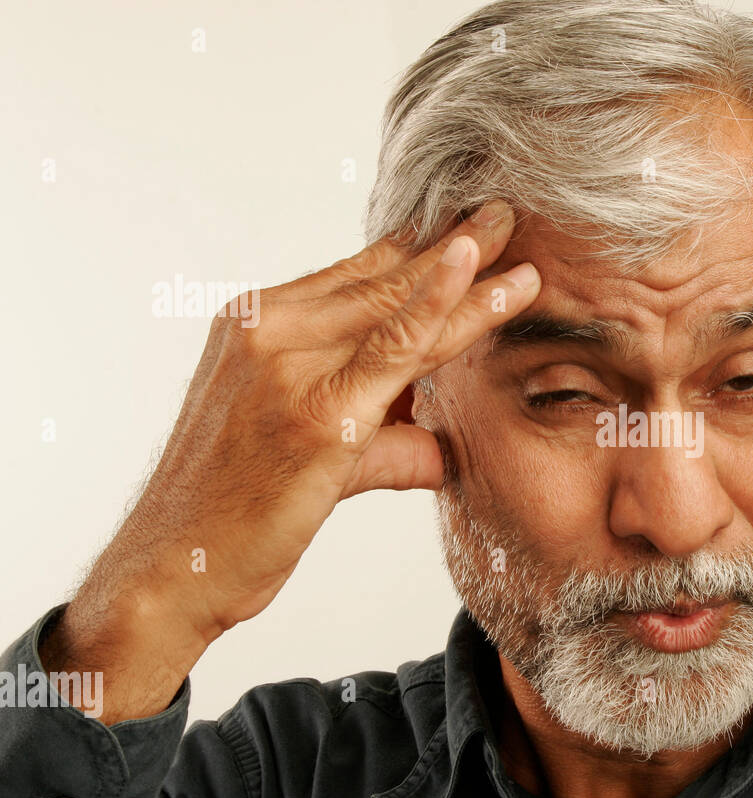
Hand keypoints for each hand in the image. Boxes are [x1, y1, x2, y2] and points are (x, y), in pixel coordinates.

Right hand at [46, 200, 538, 720]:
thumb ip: (383, 436)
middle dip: (450, 241)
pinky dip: (437, 303)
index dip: (417, 249)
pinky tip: (474, 267)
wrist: (175, 570)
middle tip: (505, 209)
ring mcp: (288, 367)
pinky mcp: (318, 414)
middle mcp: (267, 330)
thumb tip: (446, 446)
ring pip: (395, 305)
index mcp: (257, 326)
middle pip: (380, 277)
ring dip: (465, 267)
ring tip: (514, 228)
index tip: (467, 226)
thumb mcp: (311, 453)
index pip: (355, 276)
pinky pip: (393, 348)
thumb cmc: (235, 515)